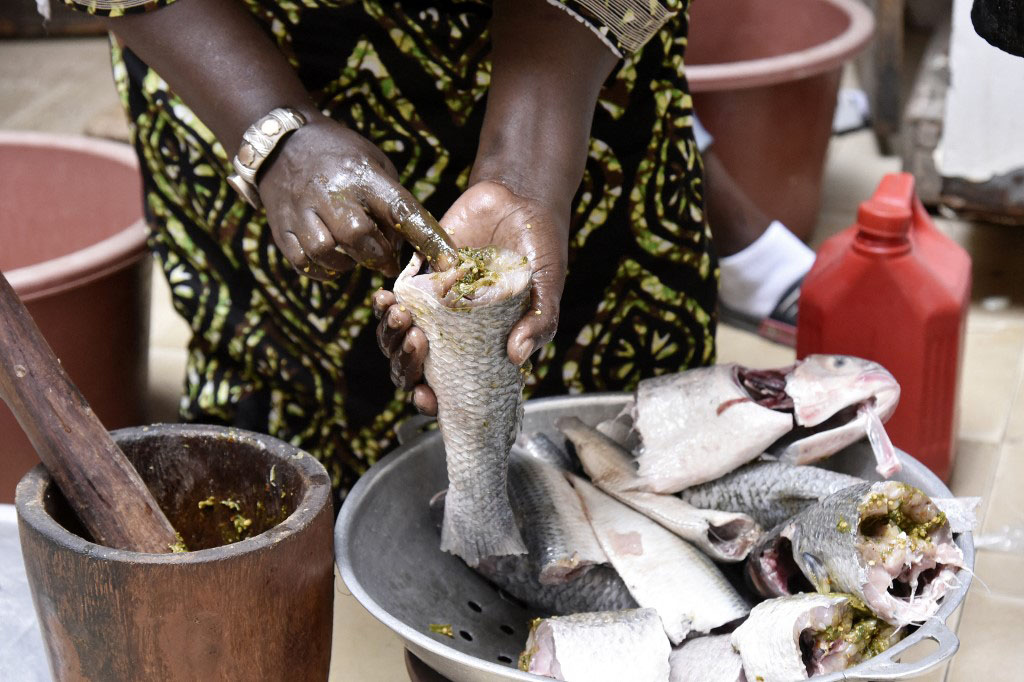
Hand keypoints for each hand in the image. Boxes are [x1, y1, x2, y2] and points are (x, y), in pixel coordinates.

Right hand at [257, 116, 442, 279]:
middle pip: (358, 236)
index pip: (401, 209)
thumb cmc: (342, 157)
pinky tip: (333, 261)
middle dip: (379, 256)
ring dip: (347, 264)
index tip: (447, 260)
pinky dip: (322, 270)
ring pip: (327, 252)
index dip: (426, 237)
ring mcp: (302, 209)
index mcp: (363, 175)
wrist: (282, 143)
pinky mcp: (282, 226)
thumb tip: (407, 246)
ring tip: (355, 256)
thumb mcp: (376, 164)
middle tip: (387, 262)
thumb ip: (394, 203)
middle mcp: (331, 191)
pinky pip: (303, 261)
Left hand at [374, 181, 568, 414]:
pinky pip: (395, 299)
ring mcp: (434, 307)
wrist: (520, 199)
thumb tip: (518, 358)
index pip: (451, 388)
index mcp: (483, 347)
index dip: (433, 401)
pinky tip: (387, 300)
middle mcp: (454, 333)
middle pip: (415, 366)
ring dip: (392, 335)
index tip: (427, 398)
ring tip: (401, 318)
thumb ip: (539, 322)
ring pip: (399, 336)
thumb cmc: (539, 251)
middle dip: (406, 364)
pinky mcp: (420, 277)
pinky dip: (386, 305)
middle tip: (418, 344)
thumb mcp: (547, 288)